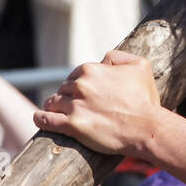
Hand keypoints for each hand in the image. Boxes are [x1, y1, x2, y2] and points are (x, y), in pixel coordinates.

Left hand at [35, 51, 162, 156]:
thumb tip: (103, 59)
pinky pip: (47, 120)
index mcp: (92, 70)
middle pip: (63, 88)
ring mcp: (75, 106)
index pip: (75, 74)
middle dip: (66, 95)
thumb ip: (118, 56)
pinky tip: (39, 118)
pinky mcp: (72, 126)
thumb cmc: (144, 99)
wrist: (146, 128)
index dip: (77, 83)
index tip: (81, 92)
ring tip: (54, 112)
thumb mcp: (140, 66)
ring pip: (53, 103)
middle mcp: (80, 85)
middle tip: (72, 105)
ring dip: (53, 106)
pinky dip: (40, 118)